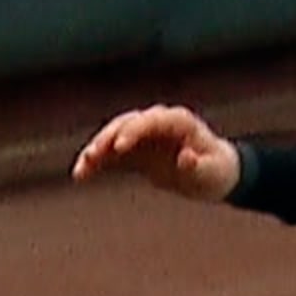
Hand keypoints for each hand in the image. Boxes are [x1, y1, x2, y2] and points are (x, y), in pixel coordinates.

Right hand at [71, 105, 241, 200]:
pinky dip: (96, 162)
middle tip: (93, 155)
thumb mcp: (210, 173)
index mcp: (178, 122)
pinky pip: (111, 154)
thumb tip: (185, 158)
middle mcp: (157, 123)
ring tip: (82, 167)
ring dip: (97, 149)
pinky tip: (80, 175)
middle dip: (108, 138)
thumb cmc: (215, 171)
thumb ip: (198, 166)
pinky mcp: (135, 151)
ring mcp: (144, 135)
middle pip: (126, 124)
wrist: (214, 174)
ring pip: (113, 136)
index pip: (150, 120)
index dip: (133, 131)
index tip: (119, 147)